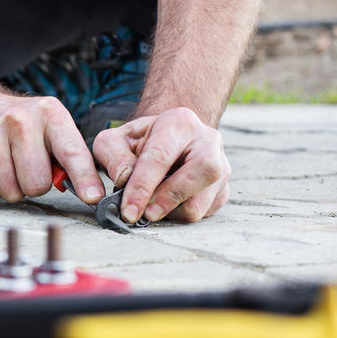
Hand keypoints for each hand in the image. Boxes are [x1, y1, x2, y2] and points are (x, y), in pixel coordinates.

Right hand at [0, 95, 104, 204]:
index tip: (92, 197)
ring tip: (3, 164)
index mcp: (48, 112)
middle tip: (23, 166)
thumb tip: (88, 193)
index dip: (83, 178)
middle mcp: (18, 119)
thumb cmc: (16, 124)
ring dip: (9, 186)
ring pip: (11, 191)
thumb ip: (68, 157)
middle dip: (32, 184)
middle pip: (37, 184)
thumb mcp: (48, 127)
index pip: (71, 152)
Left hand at [92, 107, 231, 223]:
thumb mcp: (113, 142)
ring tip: (150, 206)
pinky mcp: (222, 189)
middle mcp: (207, 140)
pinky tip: (165, 204)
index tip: (128, 211)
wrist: (165, 143)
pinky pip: (204, 212)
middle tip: (144, 215)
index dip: (142, 187)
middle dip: (168, 198)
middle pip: (201, 172)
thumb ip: (114, 159)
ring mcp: (221, 164)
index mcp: (179, 122)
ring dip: (171, 211)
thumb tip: (125, 181)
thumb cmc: (137, 143)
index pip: (161, 157)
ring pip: (202, 200)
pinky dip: (180, 215)